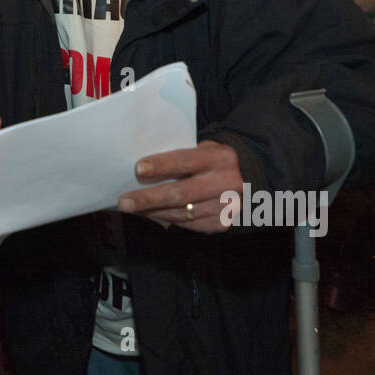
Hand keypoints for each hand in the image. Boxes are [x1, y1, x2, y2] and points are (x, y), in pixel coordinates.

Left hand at [116, 141, 243, 233]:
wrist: (249, 180)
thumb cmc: (214, 161)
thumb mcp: (206, 149)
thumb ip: (182, 156)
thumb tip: (144, 169)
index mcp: (220, 158)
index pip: (186, 161)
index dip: (161, 165)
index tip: (138, 169)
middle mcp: (227, 183)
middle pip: (181, 193)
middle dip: (148, 198)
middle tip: (125, 201)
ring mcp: (227, 207)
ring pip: (182, 213)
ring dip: (153, 212)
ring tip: (133, 209)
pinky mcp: (223, 223)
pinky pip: (188, 224)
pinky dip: (167, 220)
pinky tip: (152, 215)